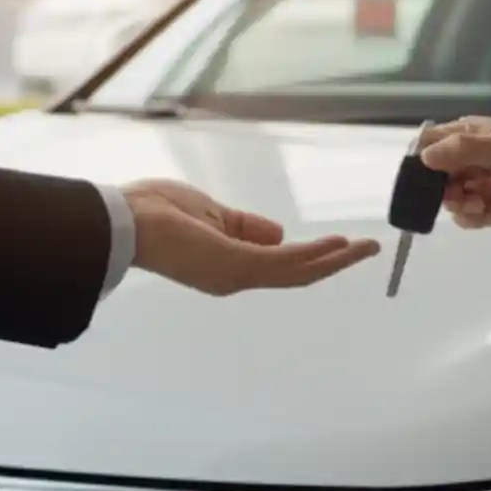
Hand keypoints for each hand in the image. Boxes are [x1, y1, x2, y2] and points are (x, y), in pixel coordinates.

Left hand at [123, 179, 379, 295]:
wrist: (125, 221)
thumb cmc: (156, 211)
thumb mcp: (212, 214)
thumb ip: (245, 226)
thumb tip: (279, 233)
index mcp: (226, 266)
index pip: (277, 264)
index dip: (310, 255)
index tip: (337, 244)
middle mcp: (236, 278)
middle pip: (297, 273)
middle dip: (333, 262)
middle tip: (366, 249)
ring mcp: (238, 275)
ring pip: (299, 271)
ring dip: (336, 260)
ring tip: (366, 248)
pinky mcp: (238, 265)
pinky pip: (288, 262)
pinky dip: (317, 255)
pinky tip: (340, 245)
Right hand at [420, 116, 490, 228]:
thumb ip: (463, 150)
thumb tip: (424, 157)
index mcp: (467, 136)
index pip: (429, 144)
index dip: (420, 159)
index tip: (421, 175)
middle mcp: (466, 161)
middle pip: (432, 176)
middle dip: (438, 188)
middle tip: (454, 191)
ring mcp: (476, 186)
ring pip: (447, 199)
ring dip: (457, 203)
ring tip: (478, 202)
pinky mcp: (487, 210)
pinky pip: (464, 218)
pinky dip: (470, 218)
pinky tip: (486, 212)